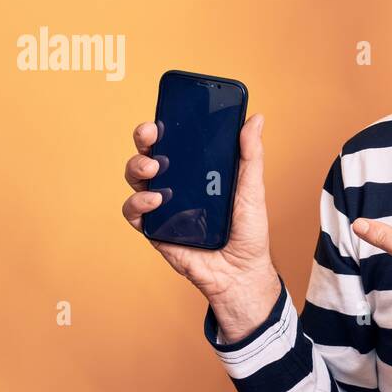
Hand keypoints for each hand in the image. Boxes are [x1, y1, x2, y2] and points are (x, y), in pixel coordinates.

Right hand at [121, 114, 280, 340]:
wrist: (241, 272)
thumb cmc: (248, 231)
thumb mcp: (252, 189)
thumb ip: (251, 155)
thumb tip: (256, 119)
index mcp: (196, 171)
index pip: (173, 143)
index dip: (161, 128)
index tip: (160, 120)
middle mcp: (175, 186)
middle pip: (148, 156)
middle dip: (143, 142)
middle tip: (150, 137)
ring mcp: (163, 208)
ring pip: (136, 181)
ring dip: (136, 169)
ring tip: (152, 170)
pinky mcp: (155, 230)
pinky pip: (134, 214)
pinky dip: (137, 204)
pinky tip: (153, 202)